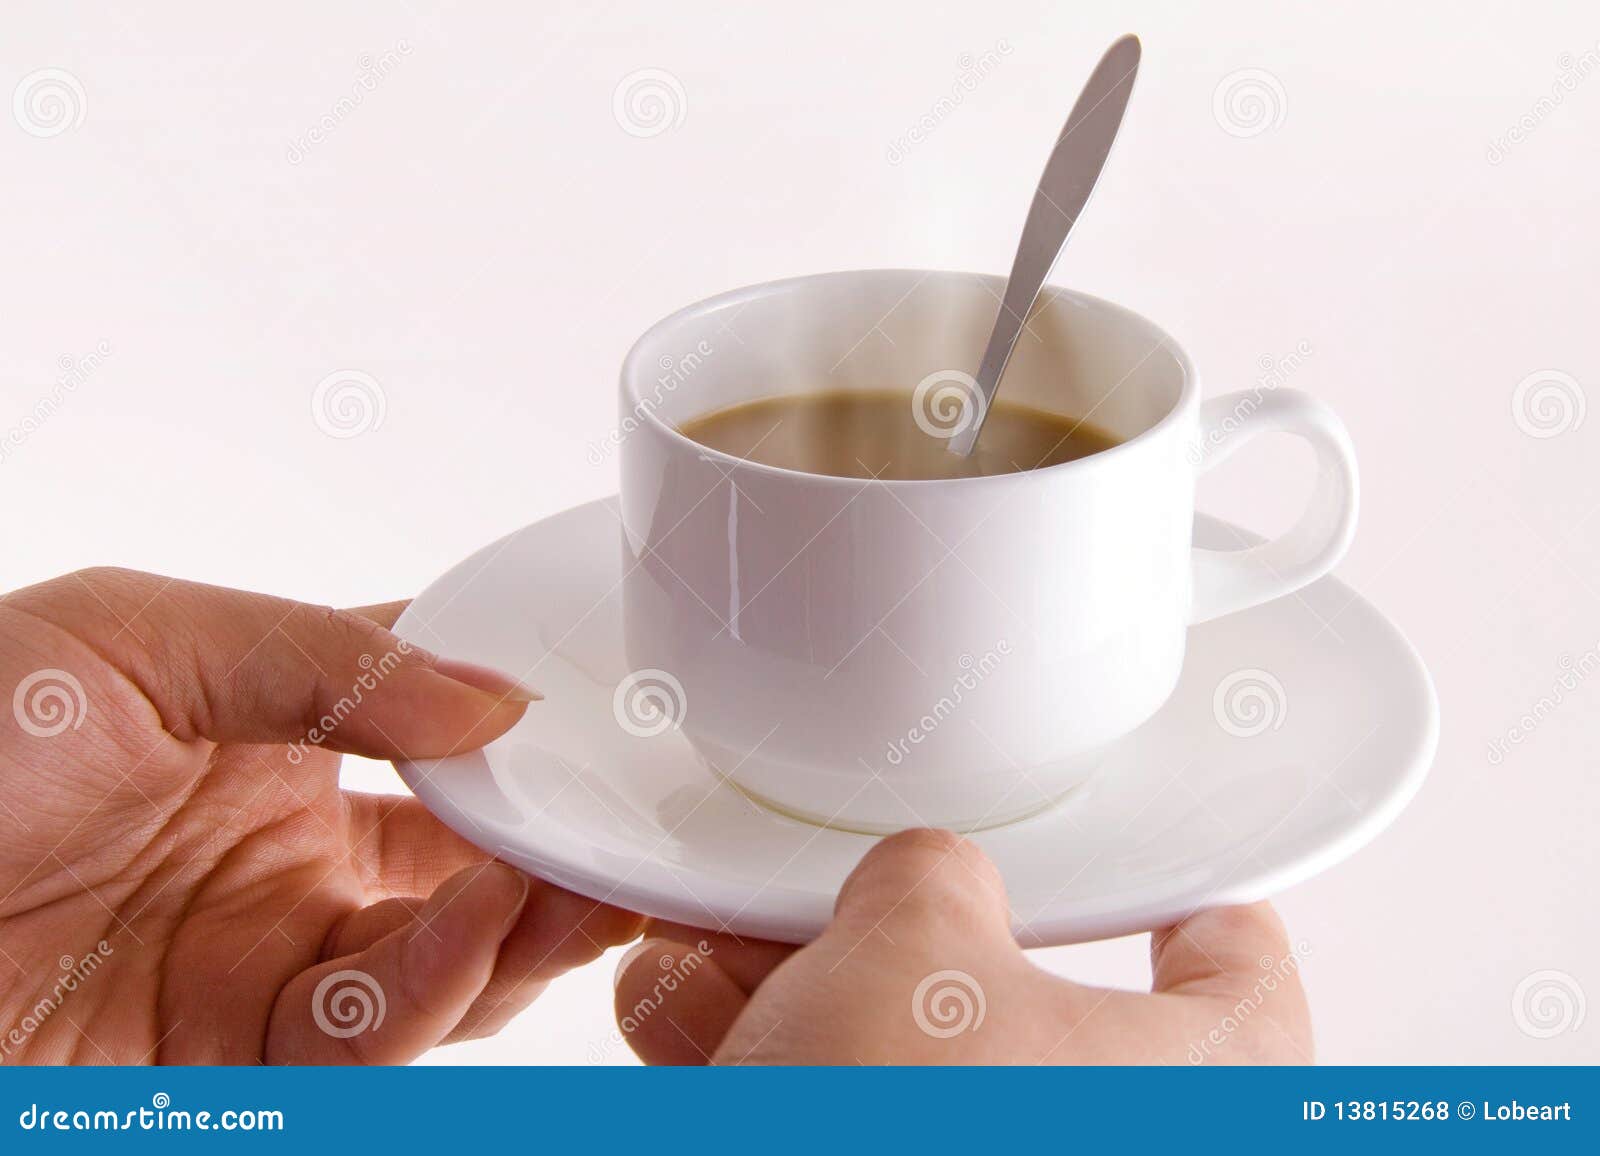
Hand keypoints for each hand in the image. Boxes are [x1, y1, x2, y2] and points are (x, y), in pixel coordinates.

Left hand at [0, 568, 641, 1063]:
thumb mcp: (133, 637)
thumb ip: (324, 660)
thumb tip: (495, 700)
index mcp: (270, 733)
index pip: (440, 722)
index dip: (529, 719)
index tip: (617, 712)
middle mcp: (288, 849)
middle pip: (468, 852)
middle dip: (560, 840)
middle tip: (644, 820)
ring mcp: (267, 960)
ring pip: (447, 957)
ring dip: (528, 922)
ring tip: (592, 879)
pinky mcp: (239, 1061)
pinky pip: (372, 1034)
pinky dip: (437, 985)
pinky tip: (480, 928)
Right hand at [615, 828, 1310, 1063]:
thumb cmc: (895, 1130)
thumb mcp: (913, 938)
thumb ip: (934, 878)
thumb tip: (921, 883)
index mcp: (1199, 1081)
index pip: (1244, 977)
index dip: (1199, 916)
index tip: (1173, 900)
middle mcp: (1120, 1141)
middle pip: (1027, 1018)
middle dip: (890, 947)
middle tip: (835, 910)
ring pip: (914, 1080)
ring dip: (802, 1007)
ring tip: (720, 968)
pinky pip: (861, 1126)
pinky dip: (781, 1082)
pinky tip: (696, 1034)